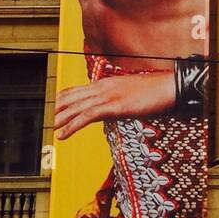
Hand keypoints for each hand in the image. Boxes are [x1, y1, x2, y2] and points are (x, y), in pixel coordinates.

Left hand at [54, 71, 175, 140]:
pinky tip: (63, 134)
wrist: (170, 87)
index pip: (81, 89)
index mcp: (109, 83)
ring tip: (51, 127)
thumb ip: (121, 98)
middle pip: (74, 97)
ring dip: (61, 119)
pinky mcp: (113, 106)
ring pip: (77, 107)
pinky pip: (86, 117)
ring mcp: (108, 96)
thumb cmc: (157, 91)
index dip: (66, 97)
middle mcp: (104, 87)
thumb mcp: (134, 94)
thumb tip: (115, 107)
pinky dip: (72, 126)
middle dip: (60, 108)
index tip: (56, 103)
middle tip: (48, 117)